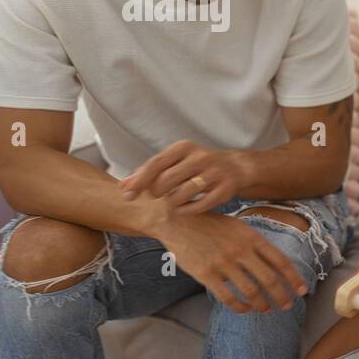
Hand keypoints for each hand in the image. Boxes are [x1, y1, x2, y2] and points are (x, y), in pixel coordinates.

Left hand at [119, 140, 250, 214]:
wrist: (235, 167)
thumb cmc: (197, 165)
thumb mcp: (175, 161)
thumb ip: (149, 171)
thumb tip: (123, 186)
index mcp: (184, 147)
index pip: (156, 163)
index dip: (139, 181)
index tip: (127, 195)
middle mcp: (200, 157)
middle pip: (167, 181)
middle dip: (157, 193)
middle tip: (158, 195)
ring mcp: (215, 173)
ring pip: (182, 195)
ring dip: (172, 203)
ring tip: (173, 201)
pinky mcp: (225, 189)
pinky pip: (199, 206)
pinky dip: (187, 211)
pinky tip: (184, 209)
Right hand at [156, 212, 307, 312]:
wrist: (177, 220)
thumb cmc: (211, 223)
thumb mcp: (238, 226)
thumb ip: (256, 243)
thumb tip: (276, 263)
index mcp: (252, 237)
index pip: (280, 261)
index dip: (294, 278)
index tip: (303, 290)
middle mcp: (240, 250)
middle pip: (269, 280)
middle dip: (282, 296)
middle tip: (288, 306)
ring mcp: (223, 263)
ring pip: (251, 292)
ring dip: (263, 305)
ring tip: (267, 310)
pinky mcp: (206, 274)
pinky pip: (228, 298)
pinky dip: (240, 307)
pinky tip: (245, 309)